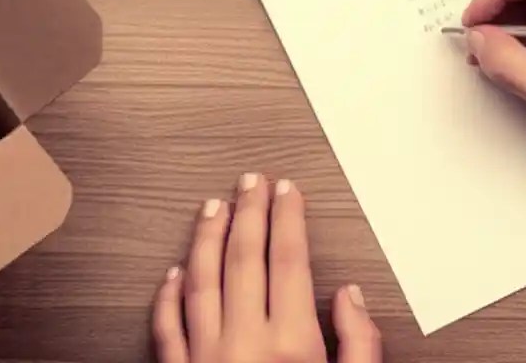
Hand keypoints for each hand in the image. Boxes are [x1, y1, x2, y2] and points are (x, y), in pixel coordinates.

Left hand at [152, 174, 380, 362]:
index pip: (289, 261)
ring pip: (200, 282)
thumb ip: (359, 345)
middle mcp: (244, 345)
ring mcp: (205, 359)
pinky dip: (168, 296)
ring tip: (214, 207)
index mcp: (291, 346)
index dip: (288, 218)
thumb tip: (350, 298)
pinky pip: (167, 328)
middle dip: (249, 213)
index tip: (287, 191)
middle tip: (250, 181)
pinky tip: (174, 272)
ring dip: (207, 239)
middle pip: (244, 259)